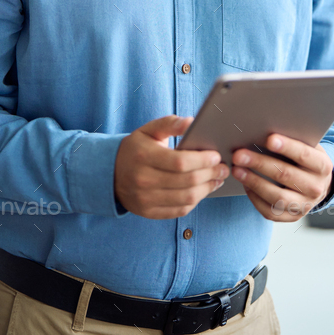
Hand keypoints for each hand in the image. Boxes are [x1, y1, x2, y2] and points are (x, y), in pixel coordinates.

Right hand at [114, 115, 229, 218]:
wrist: (110, 173)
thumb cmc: (135, 149)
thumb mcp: (148, 130)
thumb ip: (170, 123)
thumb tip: (192, 122)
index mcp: (143, 156)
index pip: (180, 162)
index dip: (202, 160)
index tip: (216, 155)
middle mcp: (143, 180)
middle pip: (186, 182)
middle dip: (210, 174)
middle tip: (223, 168)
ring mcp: (145, 199)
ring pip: (186, 198)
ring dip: (207, 189)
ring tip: (217, 179)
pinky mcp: (149, 212)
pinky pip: (179, 210)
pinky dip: (195, 201)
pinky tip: (203, 190)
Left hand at [231, 134, 333, 221]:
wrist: (317, 183)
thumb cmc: (305, 157)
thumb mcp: (307, 145)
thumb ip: (292, 139)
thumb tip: (263, 128)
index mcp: (322, 166)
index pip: (304, 155)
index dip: (287, 147)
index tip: (269, 139)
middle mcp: (316, 188)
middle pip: (286, 175)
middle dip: (260, 164)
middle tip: (239, 155)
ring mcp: (305, 205)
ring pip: (277, 197)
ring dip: (254, 182)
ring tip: (237, 170)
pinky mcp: (292, 217)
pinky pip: (271, 212)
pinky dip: (255, 198)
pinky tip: (245, 184)